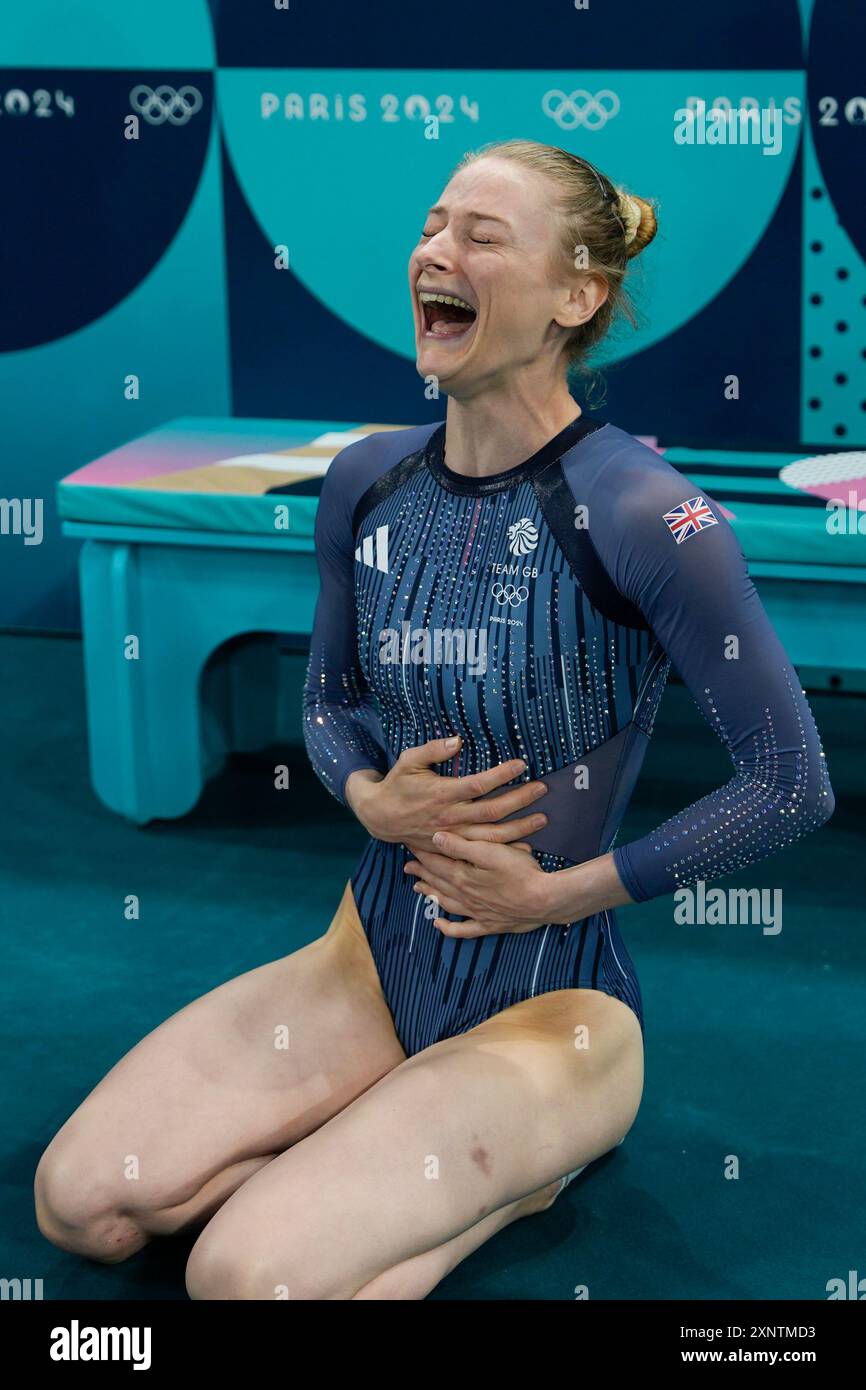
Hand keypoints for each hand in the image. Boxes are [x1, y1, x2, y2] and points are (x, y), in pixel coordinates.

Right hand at [346, 736, 547, 853]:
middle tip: (542, 788)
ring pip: (491, 836)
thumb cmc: (398, 784)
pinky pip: (482, 851)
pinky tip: (524, 845)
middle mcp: (450, 816)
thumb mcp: (409, 760)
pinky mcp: (452, 846)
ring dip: (519, 828)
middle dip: (519, 800)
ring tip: (542, 818)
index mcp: (442, 793)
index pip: (478, 784)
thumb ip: (433, 749)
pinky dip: (504, 850)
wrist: (381, 817)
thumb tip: (458, 740)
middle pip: (492, 811)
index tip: (521, 764)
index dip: (501, 775)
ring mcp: (452, 835)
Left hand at [403, 831, 556, 937]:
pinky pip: (463, 929)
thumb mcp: (490, 851)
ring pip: (446, 902)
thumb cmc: (521, 872)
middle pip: (438, 882)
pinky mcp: (489, 924)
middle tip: (408, 865)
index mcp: (463, 876)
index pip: (437, 862)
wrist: (545, 900)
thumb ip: (461, 846)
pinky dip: (449, 928)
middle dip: (421, 871)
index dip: (423, 852)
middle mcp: (465, 896)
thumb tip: (436, 838)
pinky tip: (439, 925)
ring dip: (430, 894)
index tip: (411, 844)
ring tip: (417, 887)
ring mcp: (476, 912)